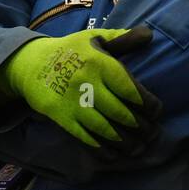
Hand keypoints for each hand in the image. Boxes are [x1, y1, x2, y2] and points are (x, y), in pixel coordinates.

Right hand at [0, 26, 158, 147]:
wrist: (31, 63)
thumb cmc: (71, 49)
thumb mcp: (96, 37)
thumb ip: (124, 38)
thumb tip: (150, 35)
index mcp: (99, 62)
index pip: (129, 88)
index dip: (147, 103)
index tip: (157, 112)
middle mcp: (87, 83)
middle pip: (120, 112)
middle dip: (140, 126)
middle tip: (152, 133)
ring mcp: (73, 102)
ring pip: (104, 128)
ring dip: (125, 142)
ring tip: (139, 148)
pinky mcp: (61, 116)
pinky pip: (85, 137)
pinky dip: (102, 148)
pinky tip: (114, 154)